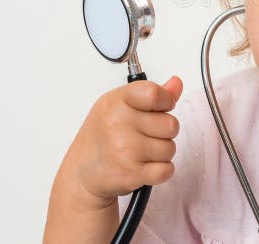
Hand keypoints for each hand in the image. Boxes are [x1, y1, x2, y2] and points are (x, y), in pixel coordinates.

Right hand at [67, 75, 183, 206]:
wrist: (81, 173)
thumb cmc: (102, 136)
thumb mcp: (121, 106)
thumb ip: (152, 94)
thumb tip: (176, 84)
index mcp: (116, 102)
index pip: (154, 93)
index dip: (166, 101)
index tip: (161, 108)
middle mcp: (118, 124)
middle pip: (171, 124)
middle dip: (164, 132)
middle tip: (145, 135)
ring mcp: (125, 150)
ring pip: (170, 148)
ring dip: (161, 153)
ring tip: (140, 152)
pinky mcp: (132, 173)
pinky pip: (167, 170)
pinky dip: (161, 171)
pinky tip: (144, 166)